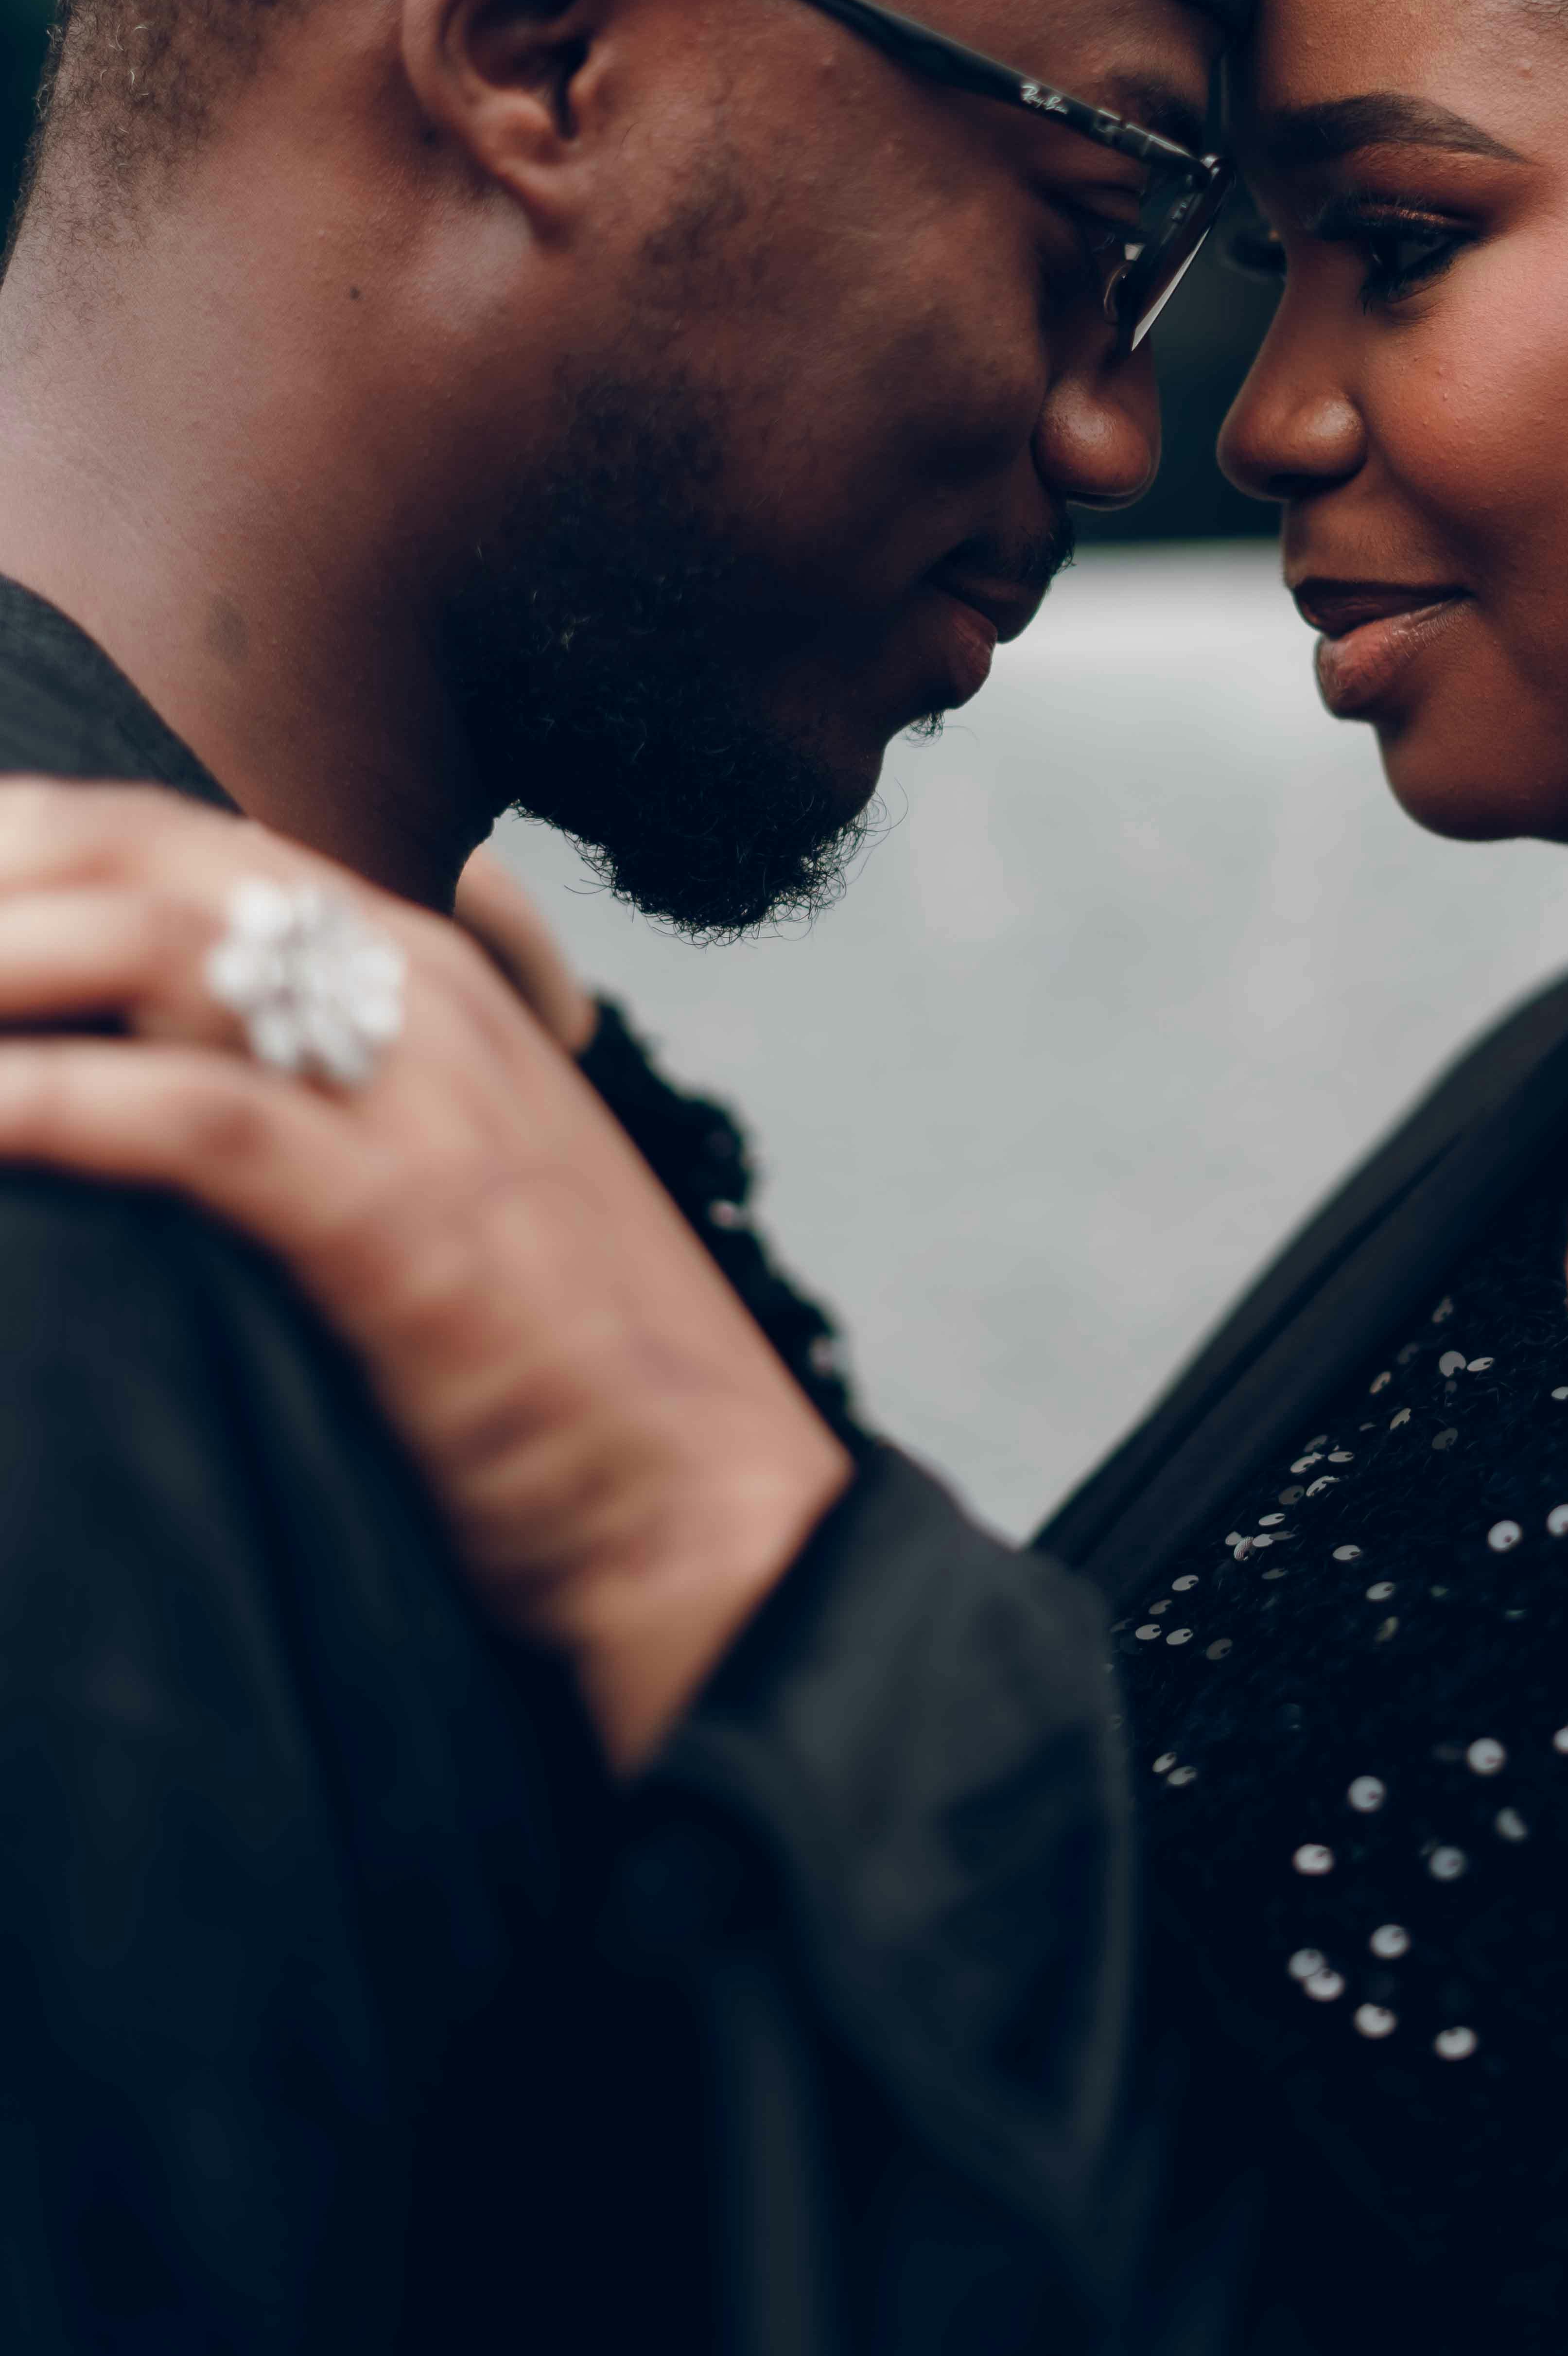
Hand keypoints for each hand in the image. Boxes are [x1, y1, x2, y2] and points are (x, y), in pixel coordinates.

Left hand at [0, 780, 850, 1770]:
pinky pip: (200, 1121)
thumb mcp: (445, 1176)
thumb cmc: (556, 1371)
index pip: (172, 837)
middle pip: (144, 855)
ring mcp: (424, 1099)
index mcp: (426, 968)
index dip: (9, 839)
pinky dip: (58, 1102)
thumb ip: (321, 1090)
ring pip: (161, 949)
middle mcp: (423, 992)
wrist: (710, 1518)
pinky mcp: (405, 1226)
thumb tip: (150, 1073)